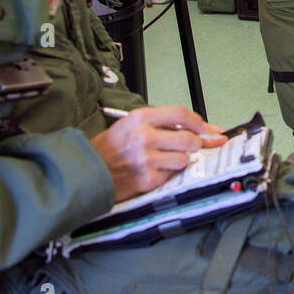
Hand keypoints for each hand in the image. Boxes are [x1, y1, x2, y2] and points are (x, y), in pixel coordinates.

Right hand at [90, 105, 225, 202]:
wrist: (87, 171)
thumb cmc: (109, 148)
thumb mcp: (131, 125)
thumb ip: (162, 124)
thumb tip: (201, 129)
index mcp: (140, 118)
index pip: (181, 114)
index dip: (199, 122)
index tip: (207, 129)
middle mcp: (145, 137)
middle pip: (189, 139)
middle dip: (195, 144)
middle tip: (190, 146)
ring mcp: (146, 159)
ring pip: (184, 159)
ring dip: (180, 160)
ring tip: (164, 159)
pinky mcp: (147, 179)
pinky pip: (172, 175)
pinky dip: (167, 173)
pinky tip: (153, 170)